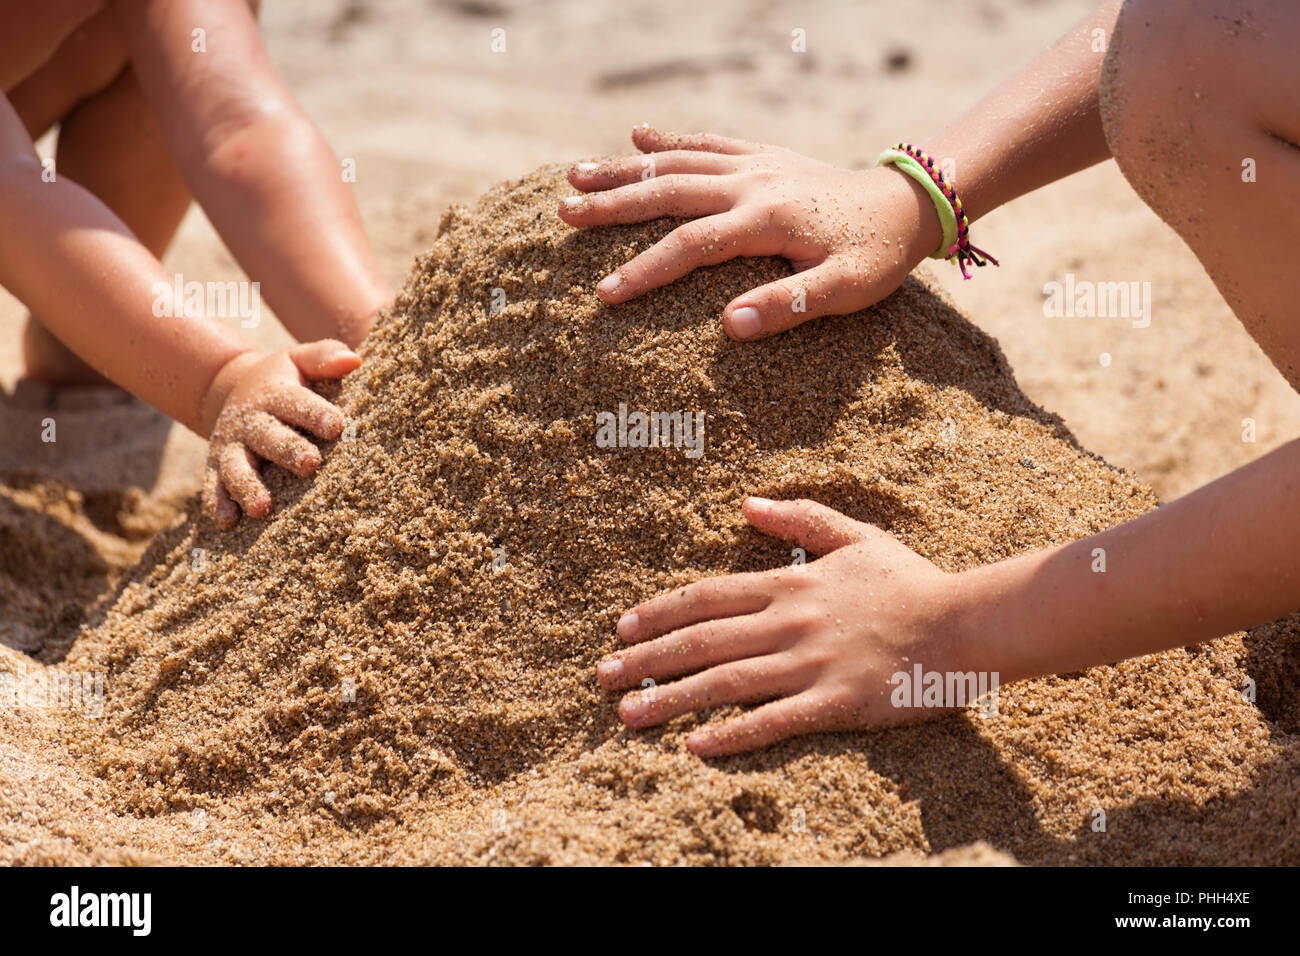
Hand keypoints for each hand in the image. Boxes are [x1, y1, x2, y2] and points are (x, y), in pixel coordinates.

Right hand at [200, 341, 359, 528]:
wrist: (237, 389)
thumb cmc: (286, 379)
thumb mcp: (300, 360)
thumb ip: (324, 357)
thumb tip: (353, 360)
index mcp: (275, 394)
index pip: (297, 403)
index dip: (316, 413)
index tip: (336, 425)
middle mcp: (250, 420)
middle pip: (269, 437)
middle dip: (288, 451)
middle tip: (311, 464)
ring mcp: (231, 445)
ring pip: (237, 466)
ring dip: (248, 486)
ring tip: (262, 508)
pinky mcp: (217, 465)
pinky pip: (214, 485)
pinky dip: (218, 503)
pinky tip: (228, 522)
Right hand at [559, 126, 941, 339]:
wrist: (907, 203)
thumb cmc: (876, 255)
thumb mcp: (845, 290)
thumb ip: (789, 306)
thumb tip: (729, 327)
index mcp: (766, 219)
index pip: (691, 246)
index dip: (645, 271)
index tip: (603, 295)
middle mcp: (752, 183)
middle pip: (669, 191)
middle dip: (613, 205)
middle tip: (563, 215)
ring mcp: (755, 164)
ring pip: (678, 161)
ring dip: (626, 168)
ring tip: (576, 175)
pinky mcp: (763, 157)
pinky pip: (708, 142)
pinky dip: (671, 140)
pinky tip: (638, 137)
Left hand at [597, 497, 972, 755]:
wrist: (966, 624)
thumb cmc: (911, 583)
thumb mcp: (857, 537)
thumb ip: (801, 519)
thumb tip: (747, 504)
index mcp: (790, 584)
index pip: (707, 597)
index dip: (659, 612)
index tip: (621, 628)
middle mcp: (788, 622)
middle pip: (701, 641)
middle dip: (645, 659)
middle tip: (602, 676)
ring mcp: (809, 664)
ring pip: (724, 682)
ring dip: (670, 698)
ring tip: (627, 714)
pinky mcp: (834, 703)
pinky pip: (773, 722)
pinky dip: (731, 734)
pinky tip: (695, 747)